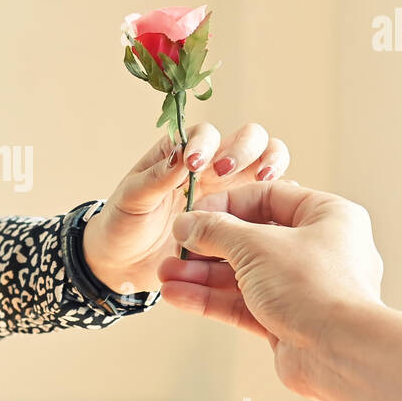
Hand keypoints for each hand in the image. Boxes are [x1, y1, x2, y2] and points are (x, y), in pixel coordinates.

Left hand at [81, 122, 289, 296]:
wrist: (126, 265)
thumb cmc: (123, 225)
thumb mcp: (132, 199)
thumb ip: (156, 177)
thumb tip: (182, 154)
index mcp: (183, 156)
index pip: (205, 134)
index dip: (205, 143)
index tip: (194, 164)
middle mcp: (213, 170)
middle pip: (249, 140)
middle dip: (247, 149)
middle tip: (229, 171)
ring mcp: (233, 195)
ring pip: (267, 166)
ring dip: (272, 165)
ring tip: (267, 181)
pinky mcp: (244, 223)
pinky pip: (271, 209)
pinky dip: (278, 206)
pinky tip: (273, 213)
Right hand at [157, 178, 383, 396]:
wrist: (340, 353)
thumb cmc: (313, 287)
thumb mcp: (255, 245)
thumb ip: (215, 231)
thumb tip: (186, 224)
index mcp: (327, 216)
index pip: (268, 197)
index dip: (226, 204)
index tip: (193, 214)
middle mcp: (319, 249)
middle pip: (251, 238)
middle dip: (206, 245)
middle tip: (174, 248)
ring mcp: (303, 287)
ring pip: (242, 274)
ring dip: (201, 275)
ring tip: (164, 276)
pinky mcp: (287, 320)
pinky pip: (243, 303)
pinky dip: (211, 299)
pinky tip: (177, 296)